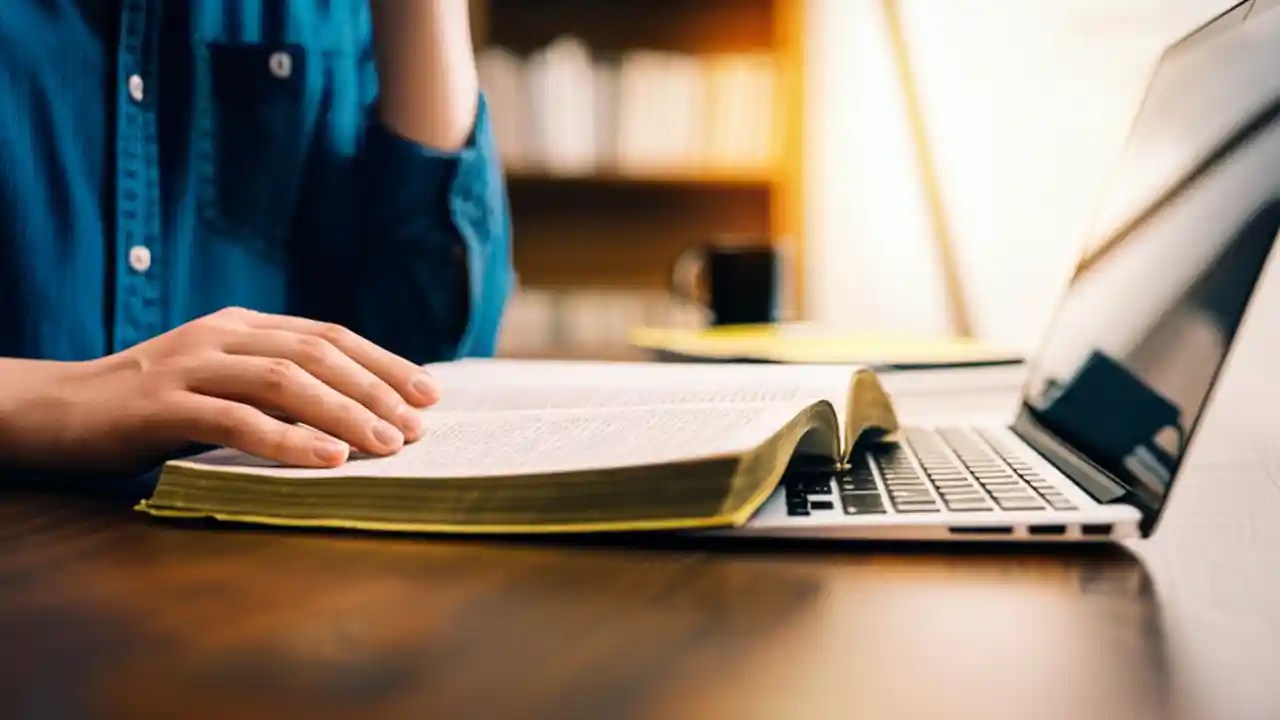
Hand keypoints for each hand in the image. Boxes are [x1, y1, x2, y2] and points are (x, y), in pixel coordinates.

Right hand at [0, 307, 440, 473]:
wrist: (53, 410)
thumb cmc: (147, 407)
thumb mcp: (219, 385)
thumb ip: (272, 390)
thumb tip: (350, 418)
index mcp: (241, 325)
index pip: (328, 335)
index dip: (383, 362)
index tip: (428, 394)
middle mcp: (221, 334)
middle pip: (316, 353)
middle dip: (375, 389)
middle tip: (418, 427)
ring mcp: (190, 364)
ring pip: (284, 379)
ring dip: (344, 412)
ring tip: (387, 444)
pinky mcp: (162, 403)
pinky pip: (236, 419)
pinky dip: (287, 439)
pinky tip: (326, 459)